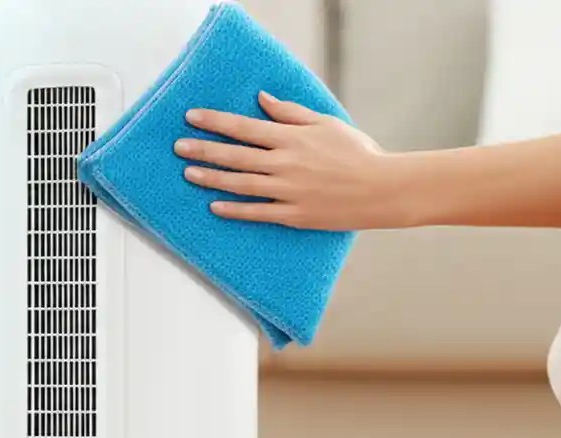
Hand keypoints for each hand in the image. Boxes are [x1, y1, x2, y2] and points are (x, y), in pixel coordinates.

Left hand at [175, 92, 409, 230]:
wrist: (382, 189)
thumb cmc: (357, 152)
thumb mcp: (326, 123)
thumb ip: (291, 112)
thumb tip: (262, 99)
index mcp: (292, 138)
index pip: (244, 127)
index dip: (215, 121)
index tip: (191, 117)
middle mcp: (285, 163)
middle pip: (235, 155)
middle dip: (203, 149)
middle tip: (178, 146)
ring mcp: (288, 191)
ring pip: (240, 184)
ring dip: (211, 178)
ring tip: (189, 173)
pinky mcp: (294, 215)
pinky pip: (258, 212)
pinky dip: (235, 210)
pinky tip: (214, 206)